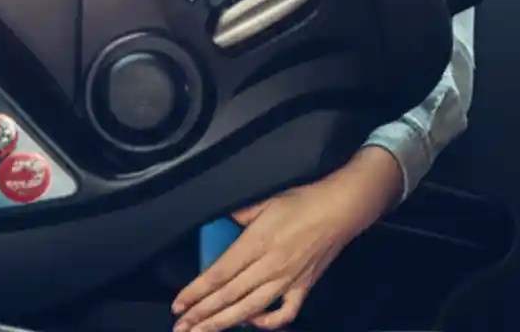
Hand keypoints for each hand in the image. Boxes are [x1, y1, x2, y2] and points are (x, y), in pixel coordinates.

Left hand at [171, 147, 402, 331]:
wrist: (341, 209)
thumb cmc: (302, 201)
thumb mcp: (264, 201)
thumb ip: (238, 214)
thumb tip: (219, 221)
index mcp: (256, 243)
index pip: (219, 274)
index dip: (196, 292)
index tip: (179, 305)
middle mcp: (269, 266)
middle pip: (229, 296)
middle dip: (202, 315)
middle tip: (181, 328)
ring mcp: (287, 280)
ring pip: (250, 309)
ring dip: (223, 323)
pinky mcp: (303, 287)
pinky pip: (284, 313)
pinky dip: (267, 323)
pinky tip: (251, 323)